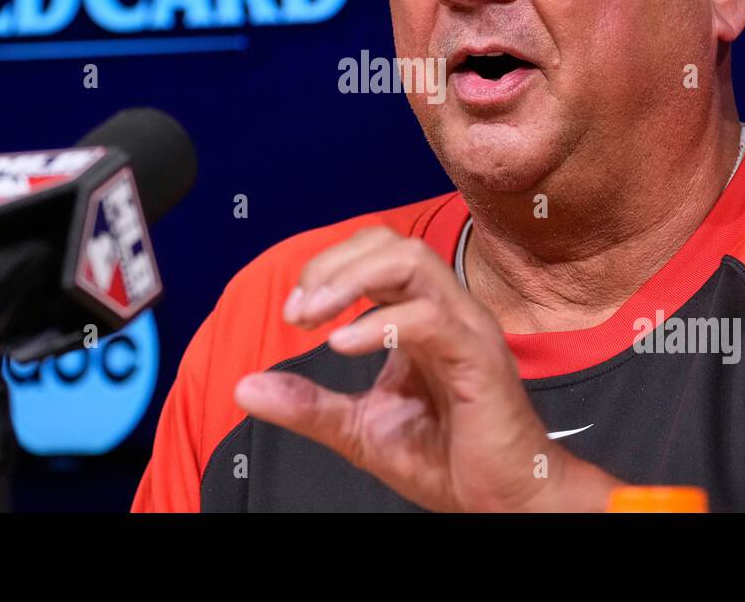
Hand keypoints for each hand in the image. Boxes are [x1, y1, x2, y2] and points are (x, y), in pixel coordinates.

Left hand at [233, 226, 622, 511]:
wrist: (501, 501)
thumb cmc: (446, 458)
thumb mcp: (358, 428)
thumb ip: (308, 405)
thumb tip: (244, 388)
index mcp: (418, 316)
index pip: (373, 254)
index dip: (326, 269)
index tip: (293, 313)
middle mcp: (445, 310)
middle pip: (390, 244)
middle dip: (333, 265)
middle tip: (298, 311)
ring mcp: (466, 328)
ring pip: (413, 261)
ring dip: (352, 278)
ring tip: (315, 316)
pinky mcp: (479, 358)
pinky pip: (430, 318)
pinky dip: (381, 324)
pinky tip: (343, 345)